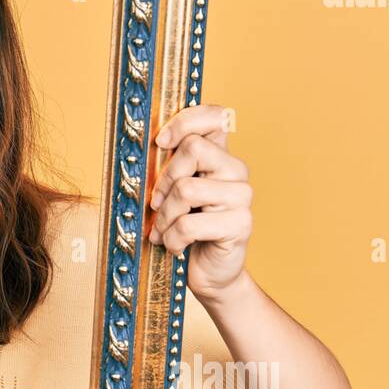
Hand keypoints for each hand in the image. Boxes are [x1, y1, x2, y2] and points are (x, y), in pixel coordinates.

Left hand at [147, 103, 251, 302]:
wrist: (208, 273)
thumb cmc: (185, 230)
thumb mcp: (172, 194)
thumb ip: (168, 168)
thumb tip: (145, 146)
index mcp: (220, 156)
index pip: (216, 116)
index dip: (185, 121)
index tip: (161, 142)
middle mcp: (235, 170)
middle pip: (193, 149)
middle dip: (163, 180)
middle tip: (155, 204)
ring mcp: (242, 196)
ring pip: (187, 188)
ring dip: (164, 216)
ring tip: (163, 232)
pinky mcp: (241, 223)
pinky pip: (189, 223)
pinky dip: (172, 239)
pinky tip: (176, 247)